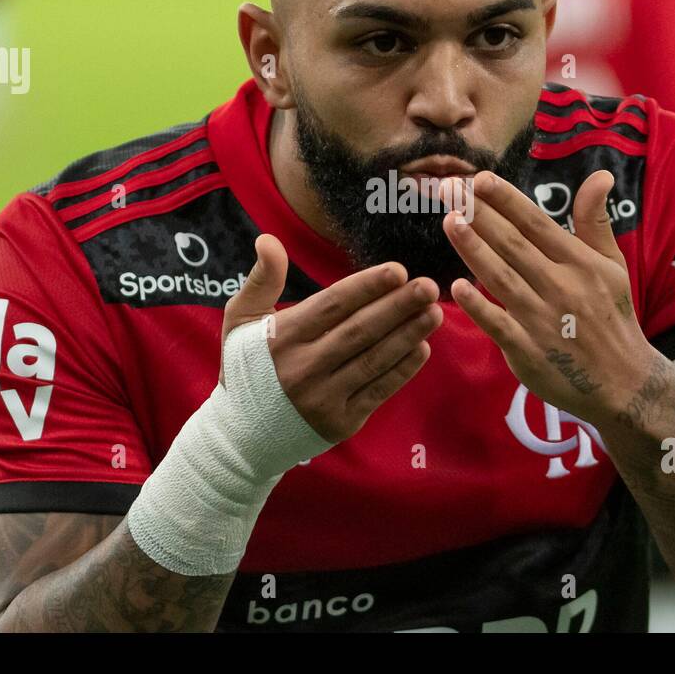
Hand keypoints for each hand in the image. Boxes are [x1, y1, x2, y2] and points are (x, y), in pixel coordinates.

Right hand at [222, 234, 441, 442]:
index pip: (332, 306)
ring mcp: (323, 398)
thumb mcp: (239, 319)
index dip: (367, 287)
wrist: (244, 434)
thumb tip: (268, 239)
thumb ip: (261, 279)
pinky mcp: (341, 423)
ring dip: (408, 335)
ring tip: (435, 313)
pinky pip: (378, 391)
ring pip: (374, 361)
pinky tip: (422, 348)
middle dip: (398, 307)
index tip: (398, 270)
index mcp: (282, 338)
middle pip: (360, 331)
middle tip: (429, 287)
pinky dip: (402, 370)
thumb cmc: (247, 367)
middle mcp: (303, 368)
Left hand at [442, 169, 650, 425]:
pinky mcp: (528, 351)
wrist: (623, 382)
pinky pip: (497, 324)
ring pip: (501, 278)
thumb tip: (600, 175)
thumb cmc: (613, 316)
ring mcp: (543, 320)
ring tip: (449, 222)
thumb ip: (596, 221)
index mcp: (580, 263)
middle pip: (513, 245)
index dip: (507, 201)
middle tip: (449, 189)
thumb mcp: (612, 265)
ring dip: (473, 250)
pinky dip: (478, 306)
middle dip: (480, 215)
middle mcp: (561, 286)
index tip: (480, 179)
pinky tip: (457, 286)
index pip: (536, 224)